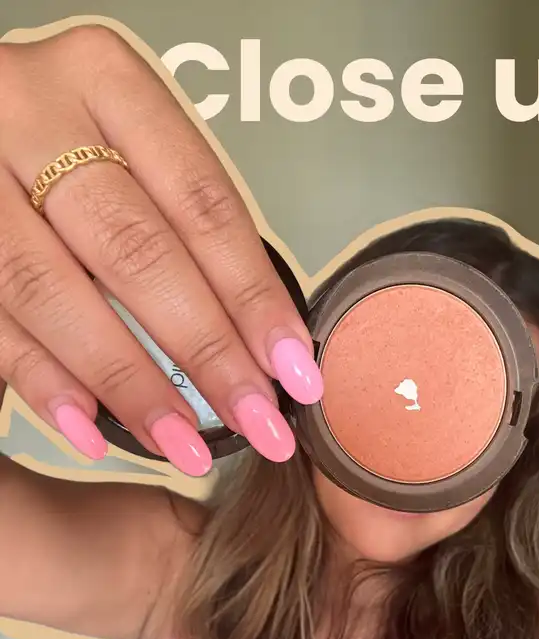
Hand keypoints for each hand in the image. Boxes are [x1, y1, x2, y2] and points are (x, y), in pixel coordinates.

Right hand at [0, 25, 321, 474]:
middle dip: (206, 352)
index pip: (202, 204)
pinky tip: (94, 430)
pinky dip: (46, 383)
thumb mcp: (131, 146)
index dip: (253, 296)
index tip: (292, 368)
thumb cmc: (67, 138)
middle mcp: (32, 113)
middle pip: (138, 252)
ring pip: (56, 294)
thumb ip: (183, 224)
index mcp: (105, 80)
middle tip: (256, 420)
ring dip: (131, 384)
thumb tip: (260, 339)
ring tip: (185, 444)